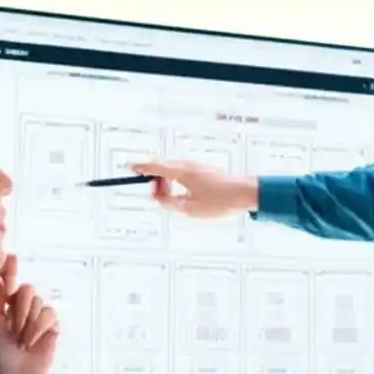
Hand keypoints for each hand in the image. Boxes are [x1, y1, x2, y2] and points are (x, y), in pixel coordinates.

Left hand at [0, 254, 58, 373]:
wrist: (17, 372)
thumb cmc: (0, 352)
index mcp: (6, 305)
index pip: (10, 282)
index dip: (11, 269)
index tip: (11, 257)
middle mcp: (24, 307)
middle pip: (27, 289)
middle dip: (19, 308)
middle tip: (13, 328)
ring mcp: (39, 315)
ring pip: (38, 301)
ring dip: (27, 323)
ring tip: (22, 339)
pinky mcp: (52, 324)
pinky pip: (49, 314)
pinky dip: (38, 328)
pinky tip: (33, 340)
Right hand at [130, 158, 258, 217]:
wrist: (246, 193)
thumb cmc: (221, 201)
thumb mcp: (190, 208)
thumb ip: (170, 203)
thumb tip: (158, 197)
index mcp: (182, 172)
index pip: (154, 167)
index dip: (139, 167)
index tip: (127, 167)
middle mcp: (187, 165)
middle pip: (161, 168)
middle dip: (155, 182)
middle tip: (158, 198)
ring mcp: (195, 166)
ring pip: (172, 172)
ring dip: (168, 184)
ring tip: (177, 201)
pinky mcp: (202, 170)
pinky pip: (181, 174)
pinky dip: (177, 183)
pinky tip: (187, 196)